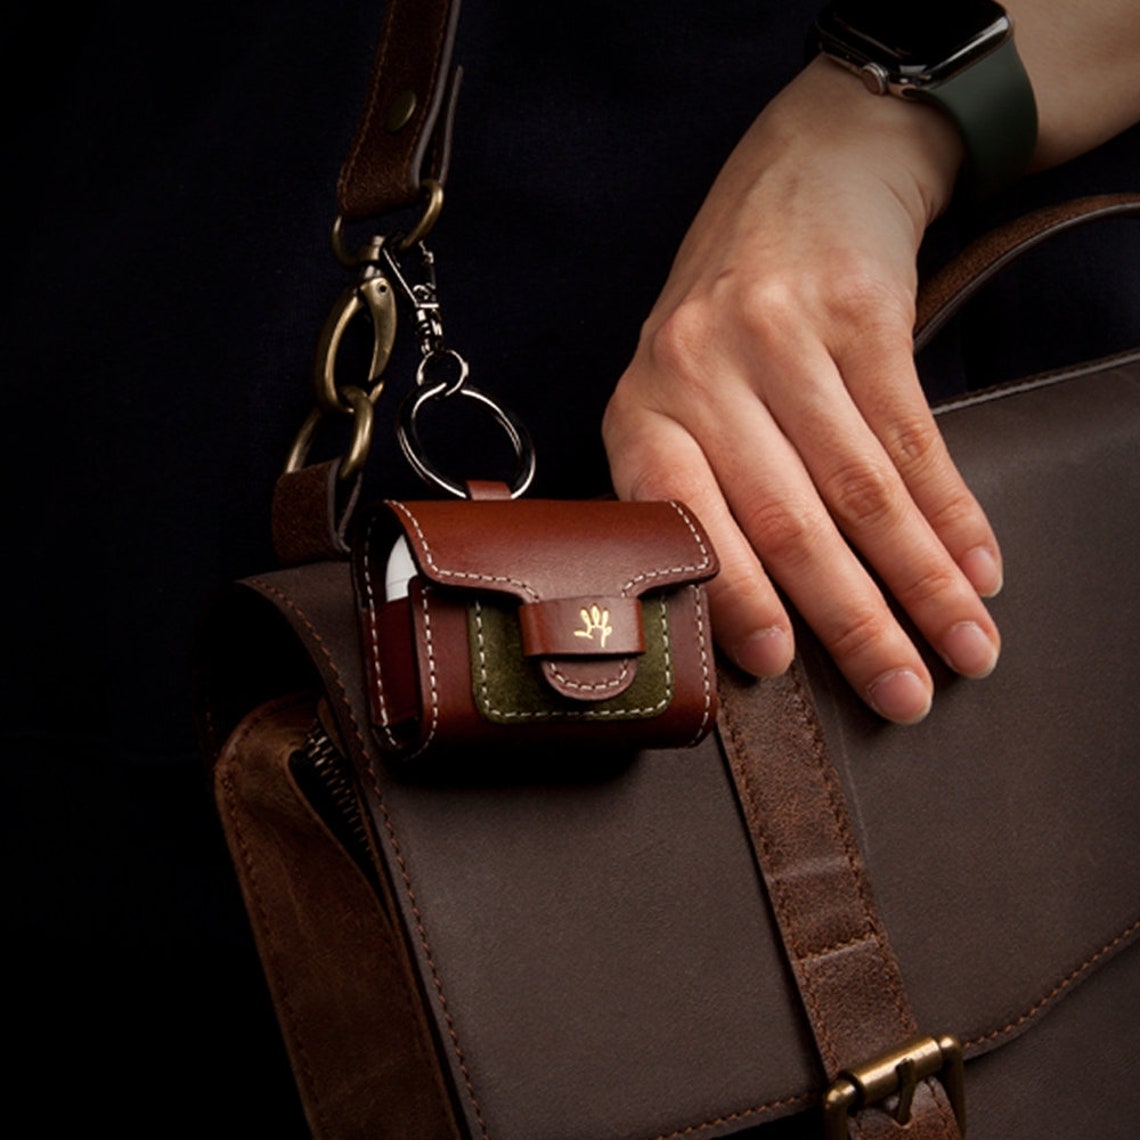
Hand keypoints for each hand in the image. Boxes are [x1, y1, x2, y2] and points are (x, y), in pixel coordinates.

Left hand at [603, 58, 1002, 722]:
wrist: (801, 175)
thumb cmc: (729, 319)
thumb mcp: (680, 394)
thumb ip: (698, 489)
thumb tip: (753, 623)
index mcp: (640, 408)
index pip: (682, 521)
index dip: (735, 598)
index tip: (782, 667)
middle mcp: (698, 369)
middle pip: (786, 519)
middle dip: (853, 620)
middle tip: (902, 695)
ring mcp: (781, 335)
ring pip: (859, 488)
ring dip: (920, 581)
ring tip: (965, 648)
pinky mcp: (861, 312)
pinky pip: (912, 433)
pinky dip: (952, 510)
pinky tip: (979, 568)